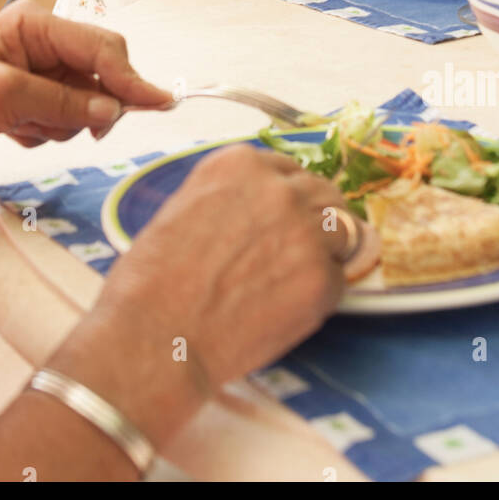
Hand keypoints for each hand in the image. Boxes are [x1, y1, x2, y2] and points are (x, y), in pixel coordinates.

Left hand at [0, 3, 170, 167]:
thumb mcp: (7, 97)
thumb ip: (64, 103)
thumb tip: (112, 111)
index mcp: (33, 23)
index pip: (98, 46)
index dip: (129, 76)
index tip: (159, 102)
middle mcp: (39, 41)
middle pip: (97, 74)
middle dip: (90, 105)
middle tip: (92, 131)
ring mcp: (36, 71)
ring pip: (83, 103)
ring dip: (58, 123)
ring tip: (20, 125)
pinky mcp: (31, 98)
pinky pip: (63, 119)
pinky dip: (44, 131)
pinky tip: (12, 131)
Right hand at [95, 144, 378, 399]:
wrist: (156, 335)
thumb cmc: (154, 280)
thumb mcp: (185, 208)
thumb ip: (232, 199)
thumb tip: (260, 212)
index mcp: (240, 164)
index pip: (289, 169)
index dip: (288, 197)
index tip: (283, 218)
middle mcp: (279, 188)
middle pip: (324, 193)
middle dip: (316, 219)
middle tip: (298, 250)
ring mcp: (305, 232)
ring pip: (343, 232)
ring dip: (327, 253)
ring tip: (296, 280)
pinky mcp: (321, 279)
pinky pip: (339, 280)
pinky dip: (321, 295)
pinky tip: (287, 309)